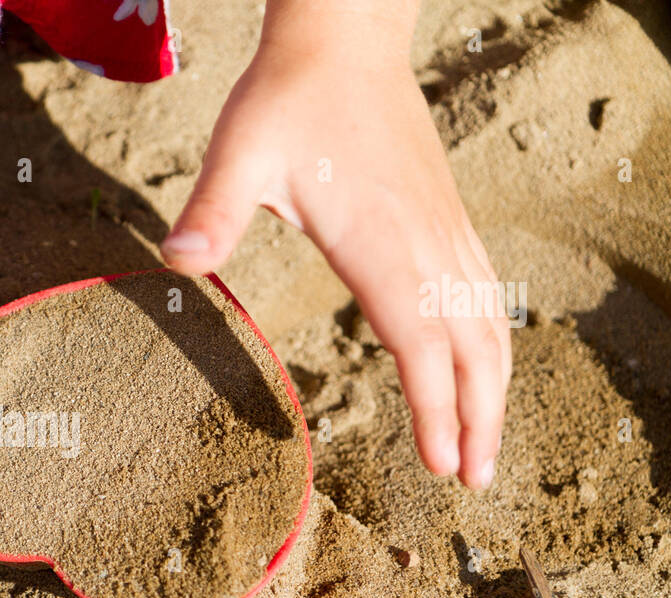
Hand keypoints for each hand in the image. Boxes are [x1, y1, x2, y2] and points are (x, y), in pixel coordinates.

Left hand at [161, 7, 509, 489]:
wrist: (343, 41)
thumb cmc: (287, 101)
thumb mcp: (239, 154)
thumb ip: (212, 212)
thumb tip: (176, 263)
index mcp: (382, 244)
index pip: (422, 343)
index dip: (437, 408)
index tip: (443, 464)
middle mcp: (426, 244)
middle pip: (473, 348)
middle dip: (480, 418)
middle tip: (476, 482)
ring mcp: (444, 229)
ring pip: (489, 322)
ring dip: (494, 387)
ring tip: (486, 445)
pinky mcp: (445, 216)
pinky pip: (484, 291)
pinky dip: (491, 341)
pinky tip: (484, 362)